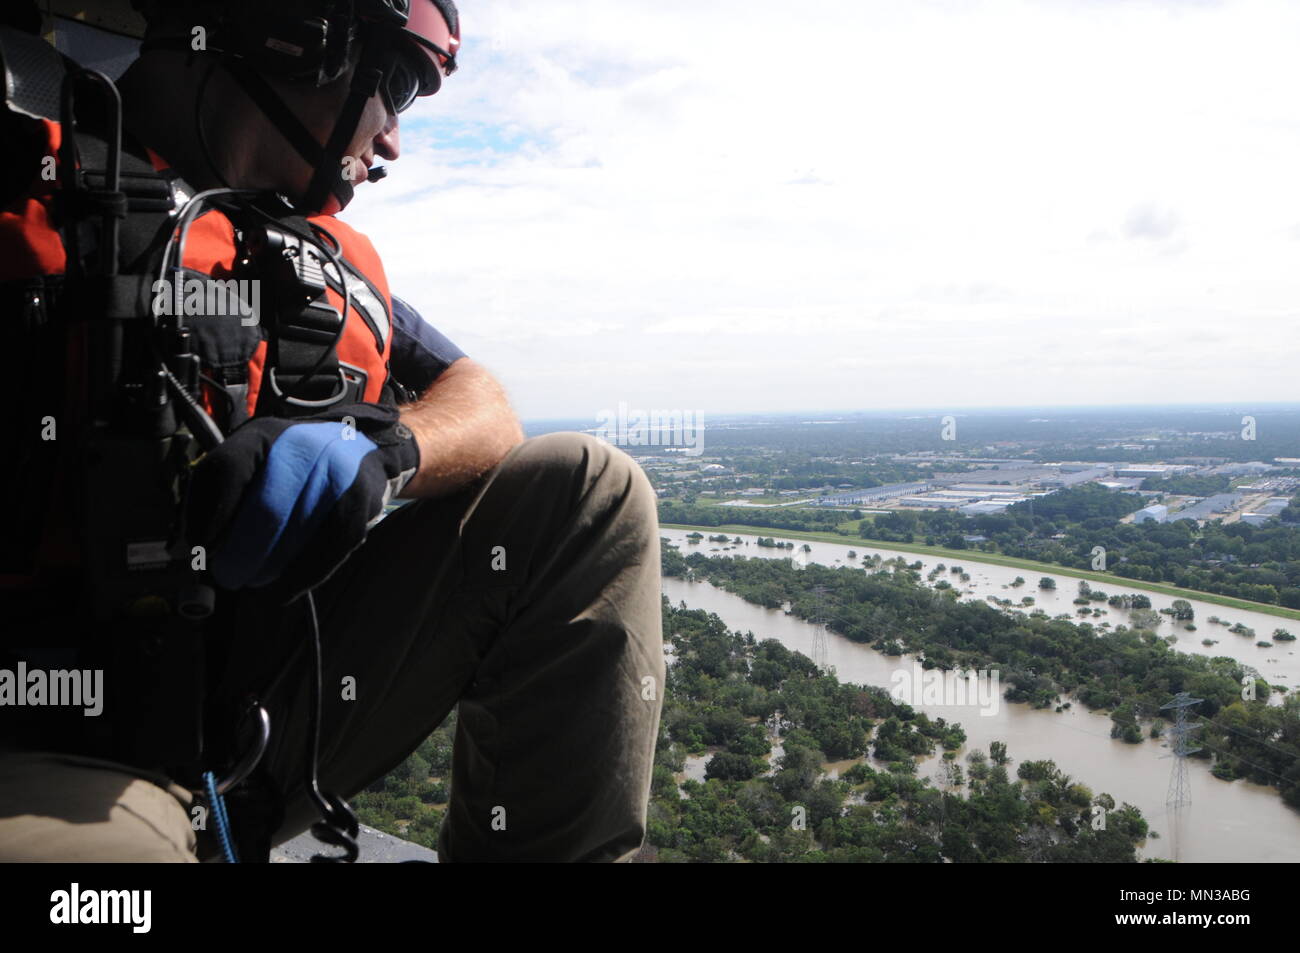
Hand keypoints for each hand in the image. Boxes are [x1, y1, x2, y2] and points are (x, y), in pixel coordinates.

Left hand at [187, 403, 419, 599]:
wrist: (362, 451)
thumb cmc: (293, 466)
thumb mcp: (250, 466)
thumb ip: (214, 500)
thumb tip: (184, 550)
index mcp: (264, 435)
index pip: (228, 472)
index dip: (211, 517)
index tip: (201, 551)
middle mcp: (303, 447)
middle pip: (266, 509)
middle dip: (241, 552)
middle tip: (228, 576)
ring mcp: (337, 474)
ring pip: (296, 534)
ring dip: (269, 568)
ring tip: (255, 581)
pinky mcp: (361, 503)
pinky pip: (326, 551)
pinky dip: (301, 577)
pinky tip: (283, 591)